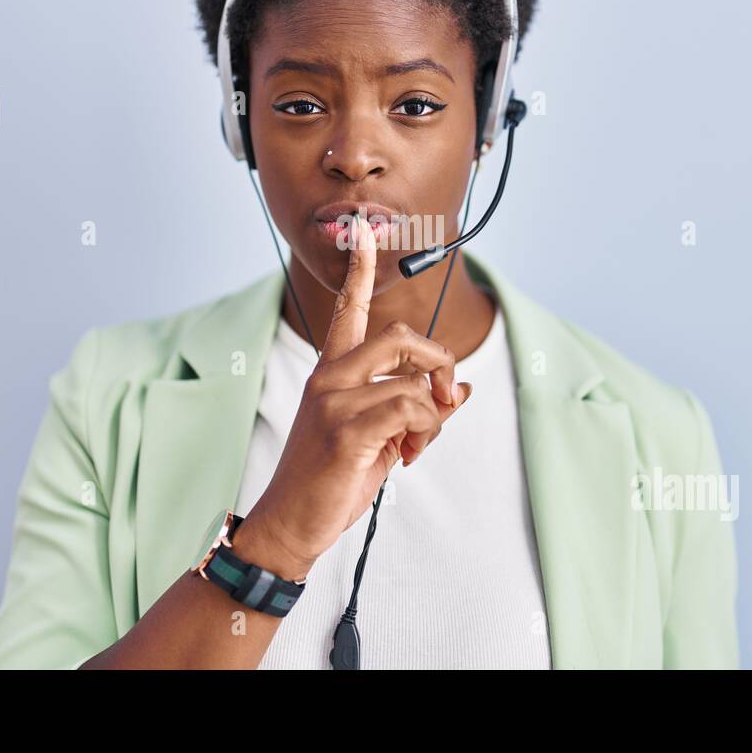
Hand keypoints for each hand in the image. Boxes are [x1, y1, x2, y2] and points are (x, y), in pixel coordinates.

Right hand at [248, 213, 472, 573]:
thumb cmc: (331, 479)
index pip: (346, 310)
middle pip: (400, 337)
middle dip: (438, 364)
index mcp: (331, 372)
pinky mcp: (345, 430)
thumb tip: (460, 390)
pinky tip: (408, 455)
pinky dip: (425, 432)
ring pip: (412, 382)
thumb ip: (415, 409)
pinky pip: (410, 409)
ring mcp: (334, 401)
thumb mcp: (380, 438)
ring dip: (432, 418)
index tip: (364, 229)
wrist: (291, 523)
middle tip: (445, 399)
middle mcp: (329, 377)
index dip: (359, 268)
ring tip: (415, 446)